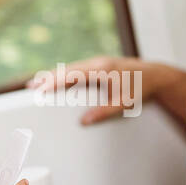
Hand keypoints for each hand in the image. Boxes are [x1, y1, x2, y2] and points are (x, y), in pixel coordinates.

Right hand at [25, 56, 183, 125]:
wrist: (154, 75)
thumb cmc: (140, 88)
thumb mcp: (124, 103)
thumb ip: (103, 112)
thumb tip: (84, 122)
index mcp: (102, 70)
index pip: (72, 75)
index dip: (55, 81)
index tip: (41, 87)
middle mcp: (97, 63)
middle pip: (67, 70)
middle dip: (48, 78)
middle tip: (31, 86)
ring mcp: (97, 62)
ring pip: (71, 68)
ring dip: (54, 75)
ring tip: (37, 83)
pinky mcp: (98, 64)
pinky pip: (77, 68)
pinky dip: (64, 74)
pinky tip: (55, 79)